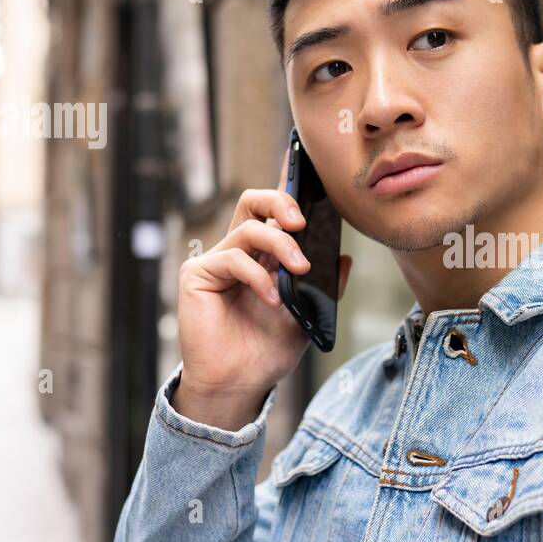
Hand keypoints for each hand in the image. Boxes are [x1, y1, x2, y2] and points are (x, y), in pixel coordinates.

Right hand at [175, 146, 351, 426]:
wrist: (240, 383)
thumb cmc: (268, 349)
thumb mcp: (308, 313)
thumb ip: (325, 284)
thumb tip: (344, 255)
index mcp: (264, 255)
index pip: (274, 211)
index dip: (285, 181)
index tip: (302, 157)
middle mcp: (238, 250)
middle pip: (252, 201)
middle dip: (281, 201)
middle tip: (302, 221)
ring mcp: (216, 260)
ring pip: (248, 228)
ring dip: (281, 245)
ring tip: (299, 270)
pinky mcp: (198, 275)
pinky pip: (232, 258)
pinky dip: (259, 276)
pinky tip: (273, 298)